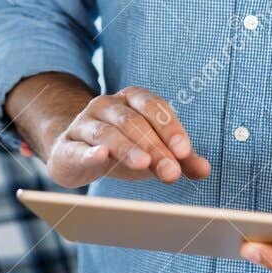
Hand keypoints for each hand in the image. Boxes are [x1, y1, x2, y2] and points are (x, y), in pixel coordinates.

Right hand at [45, 86, 211, 187]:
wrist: (75, 152)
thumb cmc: (122, 149)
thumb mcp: (153, 151)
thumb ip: (179, 159)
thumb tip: (205, 169)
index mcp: (132, 100)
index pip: (154, 107)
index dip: (170, 128)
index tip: (184, 151)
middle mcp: (107, 105)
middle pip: (133, 123)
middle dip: (154, 146)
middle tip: (171, 171)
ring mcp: (84, 123)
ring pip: (107, 133)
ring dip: (127, 148)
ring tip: (143, 164)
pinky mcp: (66, 146)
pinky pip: (78, 147)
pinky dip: (89, 152)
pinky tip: (100, 157)